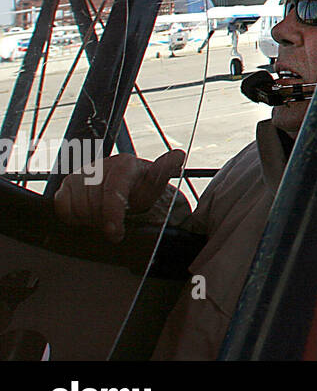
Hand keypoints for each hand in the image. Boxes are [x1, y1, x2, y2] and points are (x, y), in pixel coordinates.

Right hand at [53, 148, 185, 241]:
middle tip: (115, 222)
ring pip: (79, 210)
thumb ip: (165, 171)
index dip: (112, 216)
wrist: (124, 186)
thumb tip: (178, 155)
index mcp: (124, 165)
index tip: (115, 235)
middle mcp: (100, 166)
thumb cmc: (140, 187)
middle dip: (105, 221)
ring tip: (105, 215)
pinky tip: (90, 212)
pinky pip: (63, 209)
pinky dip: (75, 217)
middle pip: (95, 207)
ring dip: (91, 220)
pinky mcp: (66, 185)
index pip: (113, 194)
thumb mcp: (155, 183)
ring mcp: (81, 174)